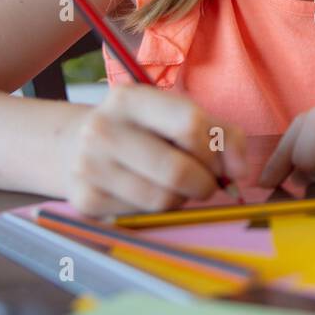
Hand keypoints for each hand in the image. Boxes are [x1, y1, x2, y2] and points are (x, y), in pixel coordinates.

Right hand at [63, 86, 246, 216]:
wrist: (76, 145)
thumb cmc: (143, 130)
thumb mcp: (180, 116)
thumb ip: (222, 135)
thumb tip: (239, 171)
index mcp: (130, 98)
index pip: (189, 124)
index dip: (215, 150)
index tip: (219, 162)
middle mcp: (103, 129)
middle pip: (177, 170)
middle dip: (205, 184)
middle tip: (206, 184)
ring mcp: (89, 166)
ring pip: (162, 199)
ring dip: (181, 199)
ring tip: (175, 187)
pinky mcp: (85, 199)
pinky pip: (142, 215)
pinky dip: (156, 210)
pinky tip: (148, 193)